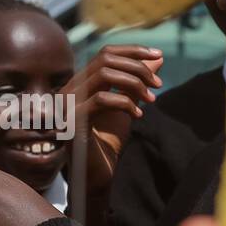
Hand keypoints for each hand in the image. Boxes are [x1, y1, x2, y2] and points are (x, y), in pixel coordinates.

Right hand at [60, 45, 163, 194]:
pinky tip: (138, 115)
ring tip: (151, 100)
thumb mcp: (128, 105)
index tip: (158, 55)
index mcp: (80, 83)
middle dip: (137, 68)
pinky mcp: (72, 120)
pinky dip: (125, 103)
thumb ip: (138, 82)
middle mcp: (69, 89)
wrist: (96, 175)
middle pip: (105, 60)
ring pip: (103, 74)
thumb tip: (158, 58)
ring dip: (134, 84)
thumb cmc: (108, 142)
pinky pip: (102, 99)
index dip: (133, 51)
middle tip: (158, 85)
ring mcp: (67, 104)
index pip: (105, 54)